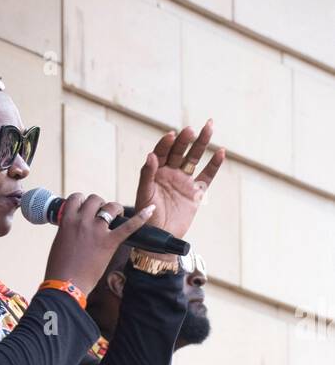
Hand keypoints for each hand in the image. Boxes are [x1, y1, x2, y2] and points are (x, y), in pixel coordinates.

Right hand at [45, 193, 156, 294]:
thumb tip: (73, 228)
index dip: (82, 201)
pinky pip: (128, 226)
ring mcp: (97, 231)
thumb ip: (67, 231)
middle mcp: (82, 221)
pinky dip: (141, 217)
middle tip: (101, 215)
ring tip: (116, 215)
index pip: (76, 198)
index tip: (85, 209)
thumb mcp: (59, 243)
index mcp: (67, 221)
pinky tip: (150, 210)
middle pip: (95, 199)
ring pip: (111, 207)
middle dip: (99, 204)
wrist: (65, 286)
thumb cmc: (58, 269)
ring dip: (114, 209)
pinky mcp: (109, 243)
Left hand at [134, 120, 224, 238]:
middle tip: (190, 130)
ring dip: (202, 143)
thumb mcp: (144, 195)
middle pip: (179, 151)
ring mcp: (184, 181)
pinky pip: (207, 176)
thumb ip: (147, 175)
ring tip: (209, 127)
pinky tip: (221, 152)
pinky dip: (214, 165)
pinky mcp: (196, 192)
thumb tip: (151, 155)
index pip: (162, 153)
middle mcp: (170, 173)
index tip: (171, 135)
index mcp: (156, 172)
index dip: (166, 144)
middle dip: (185, 140)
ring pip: (194, 158)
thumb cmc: (147, 217)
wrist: (160, 238)